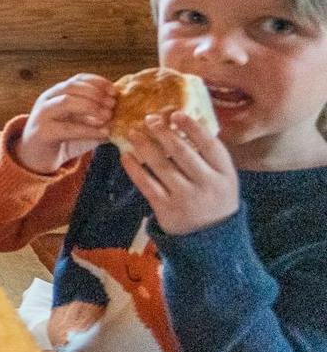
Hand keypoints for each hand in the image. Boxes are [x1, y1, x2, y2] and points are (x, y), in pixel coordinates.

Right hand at [15, 74, 114, 174]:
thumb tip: (125, 112)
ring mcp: (42, 115)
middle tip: (112, 105)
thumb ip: (98, 116)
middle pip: (71, 87)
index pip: (78, 79)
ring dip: (90, 107)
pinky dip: (88, 130)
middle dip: (95, 94)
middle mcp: (47, 100)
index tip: (114, 91)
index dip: (98, 82)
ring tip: (108, 116)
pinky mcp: (42, 132)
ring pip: (66, 102)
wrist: (36, 158)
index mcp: (57, 93)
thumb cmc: (63, 139)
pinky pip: (67, 128)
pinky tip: (103, 134)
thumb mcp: (82, 123)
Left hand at [120, 112, 238, 235]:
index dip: (192, 128)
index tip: (176, 113)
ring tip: (132, 131)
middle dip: (163, 132)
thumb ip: (208, 155)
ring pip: (161, 166)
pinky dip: (133, 168)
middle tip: (149, 118)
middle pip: (182, 153)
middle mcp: (208, 185)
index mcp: (225, 174)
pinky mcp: (166, 209)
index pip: (210, 145)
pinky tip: (126, 155)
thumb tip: (183, 121)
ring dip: (144, 145)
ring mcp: (186, 198)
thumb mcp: (222, 177)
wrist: (211, 238)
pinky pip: (146, 184)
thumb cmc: (214, 197)